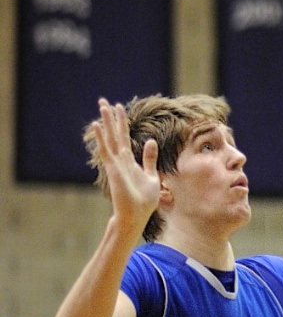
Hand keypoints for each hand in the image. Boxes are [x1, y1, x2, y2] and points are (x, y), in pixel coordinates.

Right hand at [91, 99, 160, 234]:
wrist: (136, 216)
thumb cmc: (144, 200)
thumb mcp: (151, 175)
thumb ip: (149, 159)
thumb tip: (151, 141)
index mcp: (129, 161)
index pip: (124, 137)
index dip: (122, 122)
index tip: (119, 107)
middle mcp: (120, 160)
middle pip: (114, 134)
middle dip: (110, 118)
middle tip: (104, 101)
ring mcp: (115, 164)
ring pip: (109, 138)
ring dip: (106, 122)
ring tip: (102, 105)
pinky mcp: (113, 169)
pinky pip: (106, 150)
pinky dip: (101, 137)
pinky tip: (97, 125)